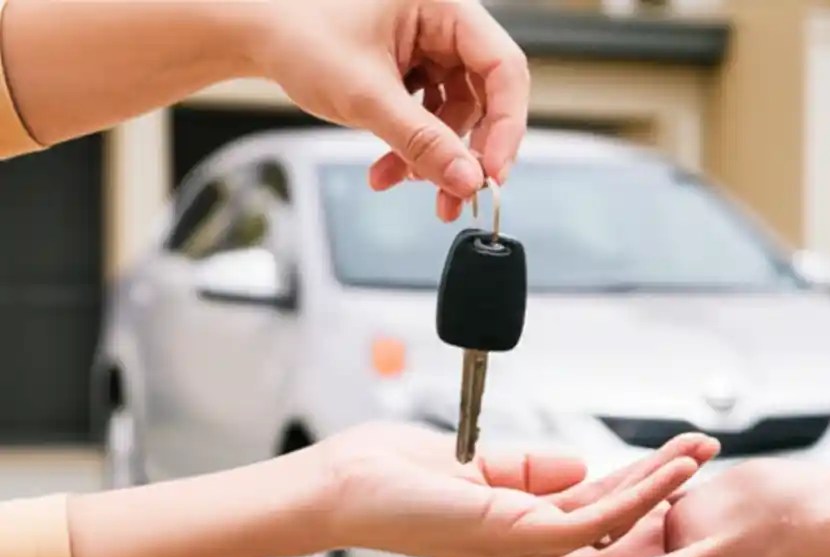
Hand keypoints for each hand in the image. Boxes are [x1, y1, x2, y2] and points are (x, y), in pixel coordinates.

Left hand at [253, 0, 528, 218]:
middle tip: (457, 194)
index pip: (503, 68)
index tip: (492, 173)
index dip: (507, 125)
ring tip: (399, 181)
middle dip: (466, 151)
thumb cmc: (298, 35)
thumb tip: (467, 181)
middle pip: (485, 96)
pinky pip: (430, 115)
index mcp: (444, 4)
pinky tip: (387, 168)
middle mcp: (444, 21)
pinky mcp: (413, 67)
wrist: (251, 32)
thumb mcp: (365, 95)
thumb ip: (422, 141)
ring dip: (432, 155)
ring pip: (456, 113)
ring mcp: (429, 45)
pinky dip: (412, 145)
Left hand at [308, 423, 719, 556]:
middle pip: (612, 513)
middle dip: (660, 482)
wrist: (345, 486)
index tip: (674, 456)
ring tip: (697, 455)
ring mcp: (526, 544)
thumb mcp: (478, 464)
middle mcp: (528, 543)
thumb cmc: (390, 475)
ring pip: (613, 517)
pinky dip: (634, 495)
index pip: (592, 503)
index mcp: (519, 525)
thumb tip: (576, 464)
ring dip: (659, 485)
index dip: (636, 481)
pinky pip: (593, 516)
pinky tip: (664, 474)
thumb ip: (528, 468)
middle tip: (702, 452)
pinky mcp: (520, 536)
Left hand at [544, 457, 829, 556]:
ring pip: (634, 517)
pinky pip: (662, 495)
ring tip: (567, 482)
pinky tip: (629, 466)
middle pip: (612, 546)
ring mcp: (689, 541)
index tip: (524, 545)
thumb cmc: (781, 536)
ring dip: (612, 497)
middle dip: (579, 522)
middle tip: (534, 502)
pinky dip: (649, 479)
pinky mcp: (703, 514)